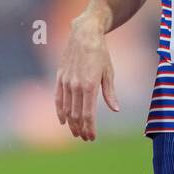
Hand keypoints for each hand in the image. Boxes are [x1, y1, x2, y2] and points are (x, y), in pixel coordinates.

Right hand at [55, 16, 119, 140]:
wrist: (84, 35)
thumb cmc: (100, 53)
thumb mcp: (109, 73)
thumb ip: (110, 93)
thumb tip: (115, 110)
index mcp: (90, 86)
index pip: (88, 114)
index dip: (90, 128)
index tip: (92, 137)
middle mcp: (76, 86)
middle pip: (75, 114)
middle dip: (80, 128)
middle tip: (85, 138)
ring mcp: (66, 82)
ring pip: (66, 108)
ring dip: (71, 123)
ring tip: (76, 132)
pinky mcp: (60, 77)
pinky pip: (58, 98)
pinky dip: (59, 111)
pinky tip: (62, 120)